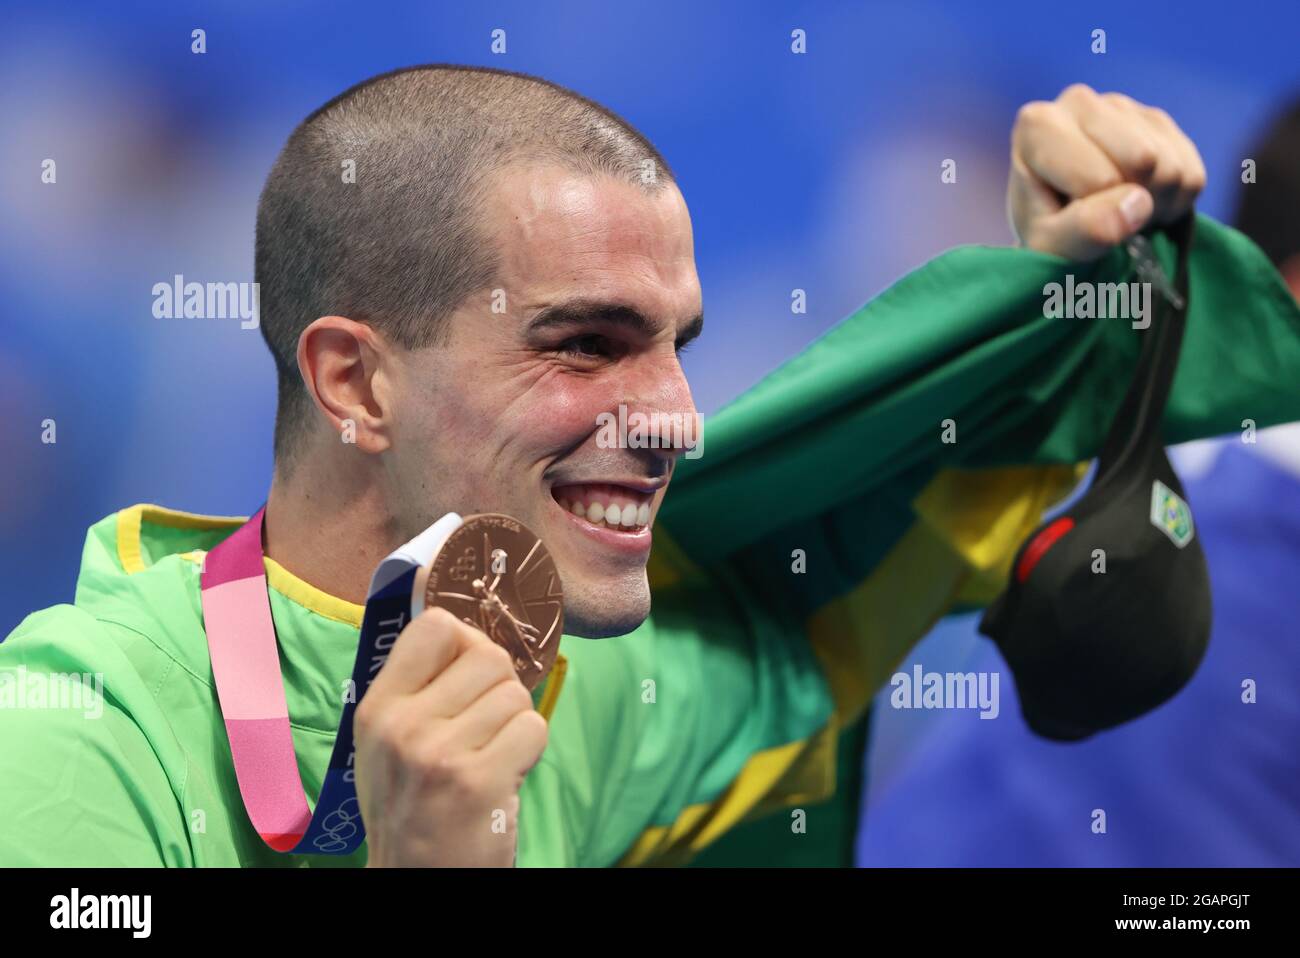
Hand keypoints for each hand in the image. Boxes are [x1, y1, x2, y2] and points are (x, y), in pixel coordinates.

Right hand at [354, 606, 547, 866]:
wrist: (415, 877)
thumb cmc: (411, 803)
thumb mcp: (387, 741)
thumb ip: (417, 687)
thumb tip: (464, 630)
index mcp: (377, 707)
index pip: (434, 626)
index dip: (465, 642)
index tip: (467, 671)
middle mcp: (403, 725)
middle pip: (488, 655)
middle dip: (500, 685)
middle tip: (486, 722)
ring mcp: (440, 753)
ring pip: (514, 693)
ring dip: (514, 722)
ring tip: (491, 753)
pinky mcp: (479, 781)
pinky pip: (533, 728)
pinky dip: (529, 749)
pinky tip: (505, 772)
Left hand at [1008, 84, 1206, 260]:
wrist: (1066, 226)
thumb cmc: (1048, 233)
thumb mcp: (1052, 246)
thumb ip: (1084, 230)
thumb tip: (1136, 204)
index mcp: (1038, 125)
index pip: (1097, 178)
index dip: (1093, 212)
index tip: (1069, 216)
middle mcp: (1079, 102)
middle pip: (1142, 160)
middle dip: (1130, 202)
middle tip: (1100, 216)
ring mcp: (1122, 107)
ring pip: (1170, 168)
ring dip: (1153, 205)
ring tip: (1115, 209)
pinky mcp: (1157, 122)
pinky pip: (1191, 175)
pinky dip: (1171, 203)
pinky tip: (1137, 200)